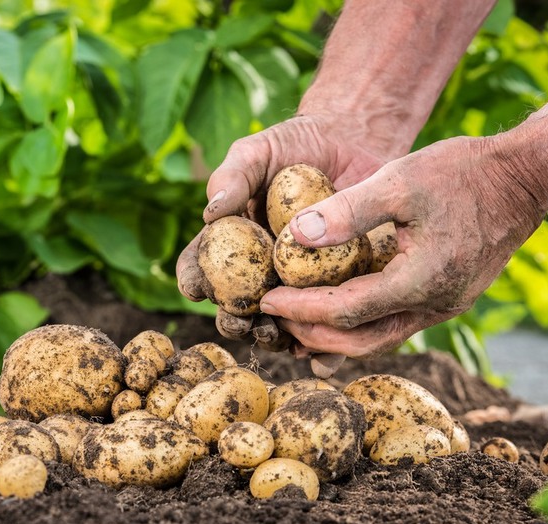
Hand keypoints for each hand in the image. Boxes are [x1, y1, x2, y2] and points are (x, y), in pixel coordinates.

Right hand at [175, 113, 394, 374]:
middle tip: (241, 321)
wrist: (354, 142)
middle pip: (237, 309)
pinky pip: (328, 326)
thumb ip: (233, 177)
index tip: (196, 288)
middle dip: (235, 322)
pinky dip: (325, 348)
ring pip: (279, 325)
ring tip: (280, 336)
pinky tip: (324, 356)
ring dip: (276, 338)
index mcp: (230, 245)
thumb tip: (211, 212)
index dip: (194, 281)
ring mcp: (298, 286)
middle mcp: (259, 272)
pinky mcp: (338, 291)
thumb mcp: (259, 151)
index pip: (200, 268)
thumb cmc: (294, 145)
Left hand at [258, 135, 547, 358]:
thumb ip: (349, 210)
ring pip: (378, 339)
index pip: (346, 310)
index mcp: (421, 280)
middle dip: (310, 333)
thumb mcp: (401, 179)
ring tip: (293, 322)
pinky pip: (393, 324)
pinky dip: (359, 324)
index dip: (301, 308)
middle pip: (359, 341)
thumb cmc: (463, 172)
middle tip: (271, 316)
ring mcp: (443, 307)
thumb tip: (296, 237)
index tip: (265, 299)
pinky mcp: (446, 300)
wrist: (525, 178)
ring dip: (333, 336)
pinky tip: (332, 314)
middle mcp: (434, 305)